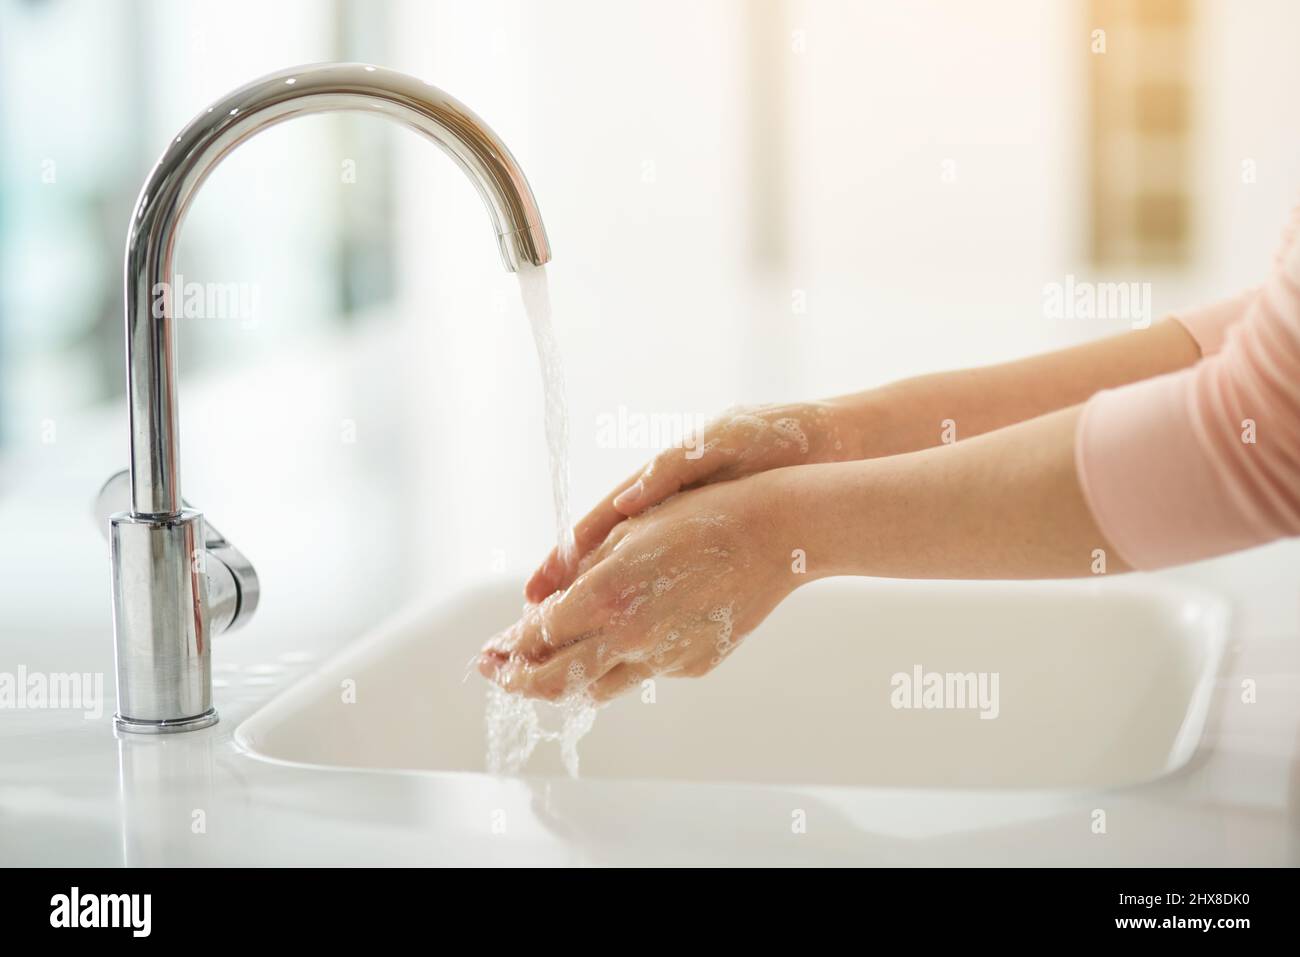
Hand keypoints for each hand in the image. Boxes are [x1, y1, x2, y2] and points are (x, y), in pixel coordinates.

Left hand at [480, 473, 796, 703]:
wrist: (774, 533)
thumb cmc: (698, 516)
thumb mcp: (627, 531)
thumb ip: (576, 572)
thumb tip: (537, 604)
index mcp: (606, 595)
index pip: (536, 636)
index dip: (508, 647)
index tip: (491, 652)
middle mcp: (631, 636)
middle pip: (556, 681)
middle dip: (519, 683)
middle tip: (499, 677)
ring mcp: (665, 657)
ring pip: (599, 688)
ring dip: (565, 682)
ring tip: (545, 672)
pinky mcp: (692, 665)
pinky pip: (643, 671)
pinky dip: (621, 661)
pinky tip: (617, 643)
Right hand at [524, 400, 855, 602]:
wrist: (830, 447)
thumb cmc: (776, 436)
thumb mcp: (723, 440)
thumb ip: (675, 468)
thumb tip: (629, 498)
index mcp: (661, 479)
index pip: (602, 523)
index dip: (566, 556)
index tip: (536, 590)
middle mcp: (666, 508)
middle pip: (608, 554)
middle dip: (571, 589)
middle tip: (534, 624)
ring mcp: (690, 528)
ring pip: (637, 572)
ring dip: (604, 602)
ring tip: (570, 637)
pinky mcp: (718, 543)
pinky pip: (676, 579)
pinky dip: (652, 605)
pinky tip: (635, 631)